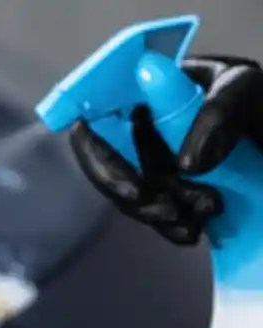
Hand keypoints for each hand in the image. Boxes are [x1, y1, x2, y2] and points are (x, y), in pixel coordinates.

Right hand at [69, 55, 262, 245]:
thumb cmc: (256, 100)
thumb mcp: (242, 87)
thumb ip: (215, 113)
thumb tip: (185, 164)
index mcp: (144, 91)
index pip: (93, 116)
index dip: (92, 150)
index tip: (125, 184)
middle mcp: (137, 127)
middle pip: (104, 165)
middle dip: (131, 193)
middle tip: (168, 210)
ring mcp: (150, 160)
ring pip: (127, 195)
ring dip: (158, 212)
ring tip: (208, 208)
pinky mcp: (165, 189)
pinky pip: (149, 214)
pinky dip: (169, 228)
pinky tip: (195, 228)